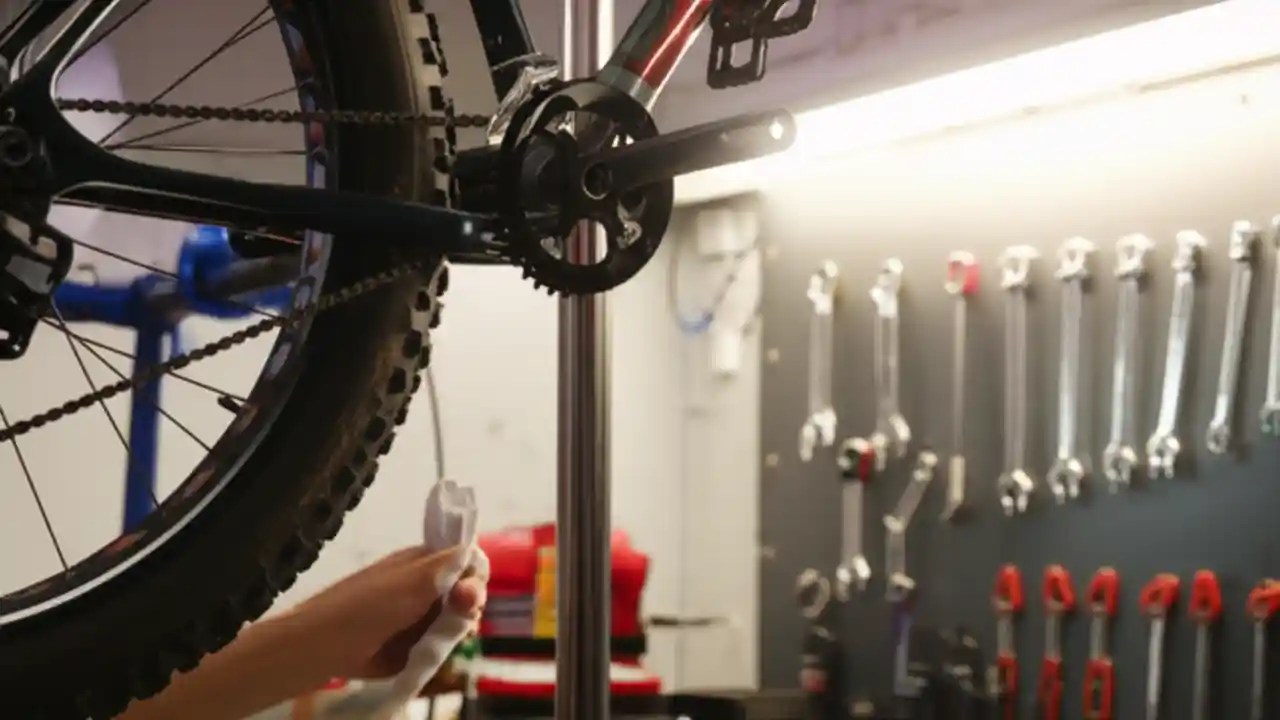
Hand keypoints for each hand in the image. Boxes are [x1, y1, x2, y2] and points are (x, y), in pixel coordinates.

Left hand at [283, 545, 486, 680]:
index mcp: (424, 562)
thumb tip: (474, 552)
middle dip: (471, 603)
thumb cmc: (368, 605)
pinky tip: (444, 649)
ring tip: (452, 635)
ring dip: (461, 627)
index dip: (474, 574)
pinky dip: (447, 646)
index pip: (465, 561)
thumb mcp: (413, 580)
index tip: (468, 591)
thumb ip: (448, 565)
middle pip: (467, 591)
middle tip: (463, 615)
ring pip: (459, 619)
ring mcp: (421, 616)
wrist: (327, 646)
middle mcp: (426, 586)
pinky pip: (443, 643)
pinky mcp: (416, 644)